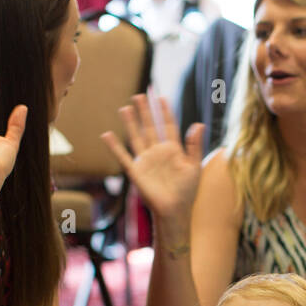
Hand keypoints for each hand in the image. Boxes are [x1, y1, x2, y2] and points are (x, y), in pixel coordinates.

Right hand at [100, 93, 204, 226]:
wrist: (175, 211)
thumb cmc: (187, 191)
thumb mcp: (194, 166)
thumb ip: (195, 145)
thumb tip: (199, 124)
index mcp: (173, 150)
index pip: (168, 126)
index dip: (165, 112)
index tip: (162, 97)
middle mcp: (157, 152)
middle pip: (150, 127)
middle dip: (146, 111)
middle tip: (141, 95)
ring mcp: (146, 161)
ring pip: (137, 137)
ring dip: (131, 123)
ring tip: (126, 107)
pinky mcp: (136, 171)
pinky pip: (123, 157)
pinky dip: (114, 147)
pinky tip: (106, 135)